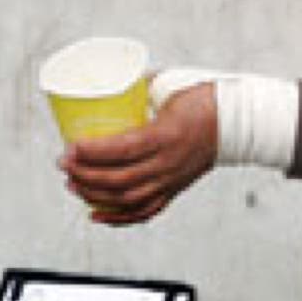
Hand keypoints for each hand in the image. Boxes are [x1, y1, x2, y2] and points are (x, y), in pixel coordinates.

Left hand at [60, 83, 217, 225]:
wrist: (237, 123)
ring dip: (94, 196)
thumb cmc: (206, 101)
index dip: (91, 153)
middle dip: (85, 175)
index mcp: (166, 136)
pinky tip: (96, 214)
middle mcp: (168, 163)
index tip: (69, 148)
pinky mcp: (174, 189)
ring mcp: (171, 180)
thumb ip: (140, 88)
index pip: (121, 150)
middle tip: (64, 165)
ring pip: (127, 199)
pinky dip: (118, 217)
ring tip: (73, 186)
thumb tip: (110, 82)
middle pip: (119, 179)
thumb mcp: (171, 89)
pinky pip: (144, 211)